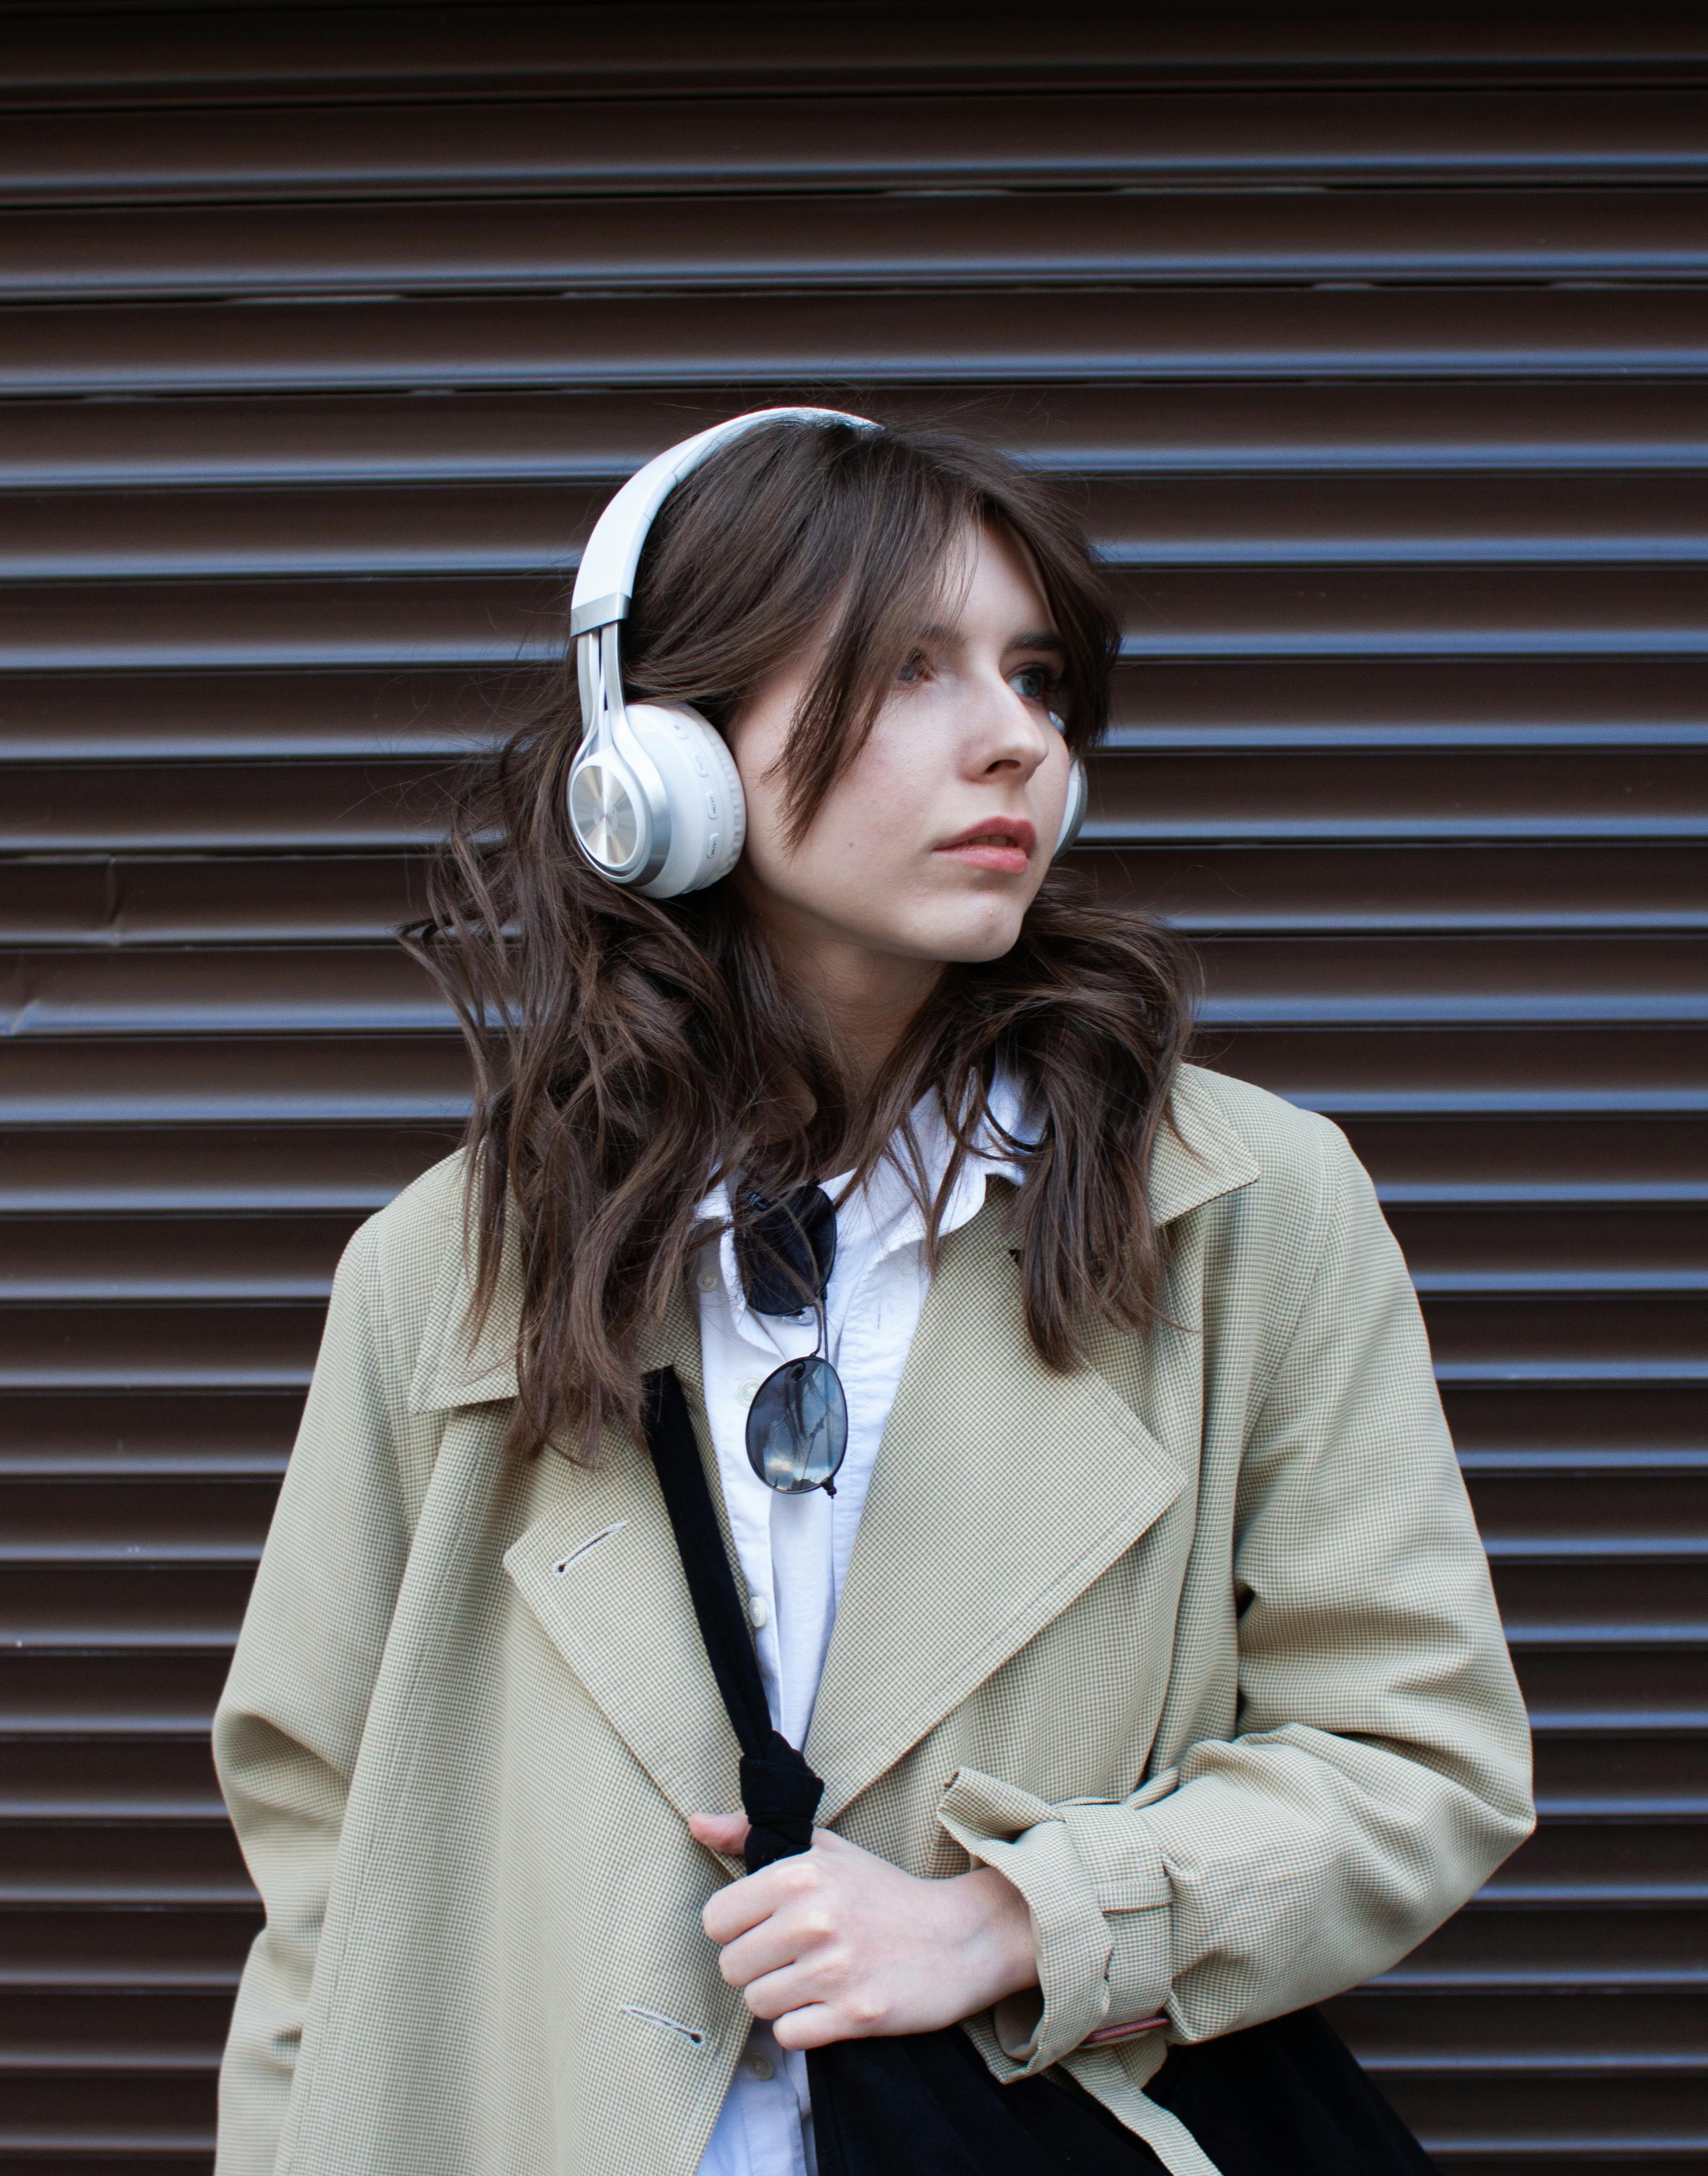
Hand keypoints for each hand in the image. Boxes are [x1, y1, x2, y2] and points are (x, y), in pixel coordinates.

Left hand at [688, 1812, 1038, 2051]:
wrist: (960, 1936)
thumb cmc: (885, 1893)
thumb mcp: (825, 1850)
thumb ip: (753, 1835)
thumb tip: (697, 1823)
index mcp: (799, 1875)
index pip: (715, 1920)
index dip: (737, 1929)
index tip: (766, 1928)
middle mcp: (813, 1919)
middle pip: (732, 1967)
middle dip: (757, 1967)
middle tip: (794, 1958)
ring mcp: (834, 1970)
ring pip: (758, 2004)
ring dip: (781, 1999)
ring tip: (815, 1980)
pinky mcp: (855, 2015)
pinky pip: (789, 2035)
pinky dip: (804, 2027)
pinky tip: (829, 2005)